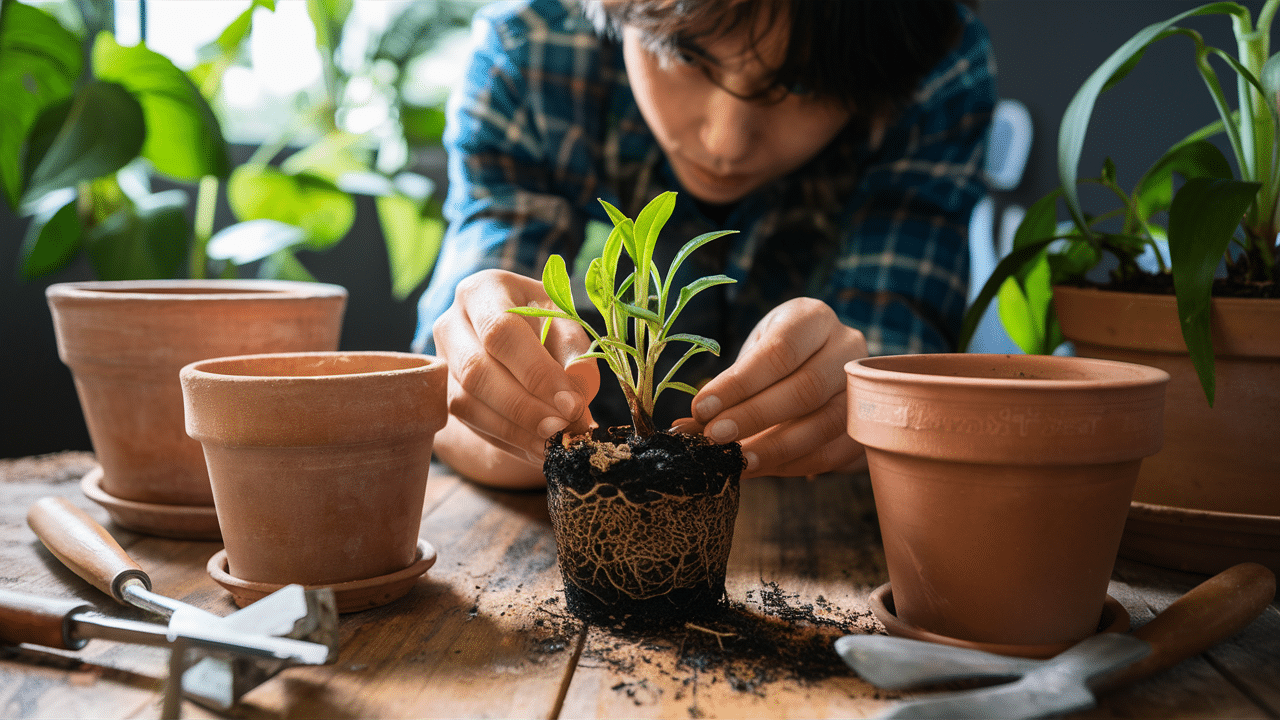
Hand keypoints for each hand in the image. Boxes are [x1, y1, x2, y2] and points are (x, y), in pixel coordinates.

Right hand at [431, 269, 599, 484]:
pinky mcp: (443, 394)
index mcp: (483, 290)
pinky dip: (509, 441)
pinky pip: (471, 424)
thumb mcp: (565, 323)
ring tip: (556, 444)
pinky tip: (539, 450)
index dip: (536, 371)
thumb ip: (575, 354)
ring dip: (516, 431)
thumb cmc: (544, 322)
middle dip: (525, 407)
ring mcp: (441, 361)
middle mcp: (451, 322)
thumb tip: (577, 395)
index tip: (571, 403)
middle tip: (563, 429)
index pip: (501, 331)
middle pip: (477, 370)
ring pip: (468, 403)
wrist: (515, 332)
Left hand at [676, 297, 867, 478]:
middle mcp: (848, 346)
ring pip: (826, 423)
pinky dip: (796, 464)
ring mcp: (866, 385)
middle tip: (716, 438)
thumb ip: (726, 390)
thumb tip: (686, 428)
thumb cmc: (777, 358)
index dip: (740, 383)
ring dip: (776, 448)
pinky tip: (763, 468)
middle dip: (755, 417)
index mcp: (813, 318)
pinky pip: (837, 450)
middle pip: (806, 388)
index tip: (702, 408)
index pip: (780, 350)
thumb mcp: (752, 357)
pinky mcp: (871, 422)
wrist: (823, 361)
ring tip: (737, 462)